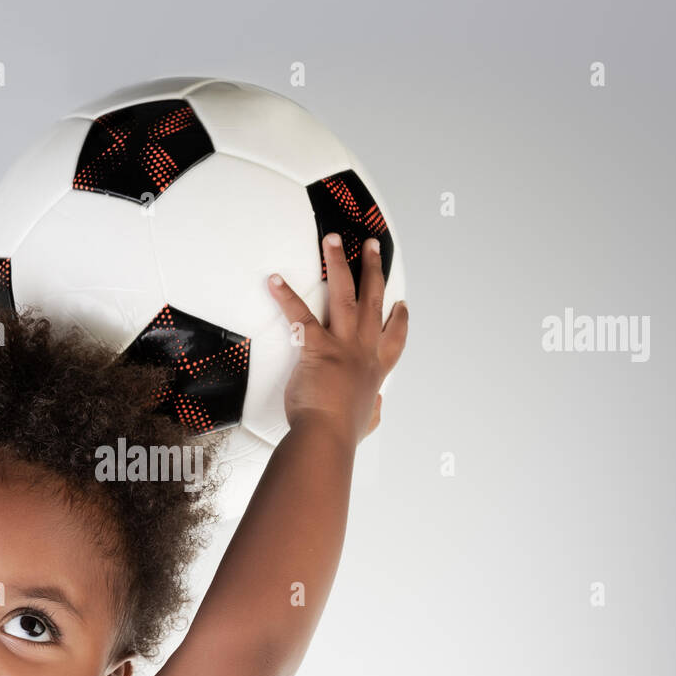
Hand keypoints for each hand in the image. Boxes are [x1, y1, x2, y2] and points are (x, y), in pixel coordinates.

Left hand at [266, 234, 408, 443]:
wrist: (328, 436)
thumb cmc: (343, 433)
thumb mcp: (367, 422)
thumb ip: (373, 411)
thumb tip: (376, 409)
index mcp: (376, 369)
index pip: (395, 337)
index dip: (400, 319)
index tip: (401, 304)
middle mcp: (364, 350)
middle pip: (373, 300)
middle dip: (374, 268)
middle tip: (372, 246)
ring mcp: (343, 345)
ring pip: (345, 294)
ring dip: (339, 264)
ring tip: (333, 240)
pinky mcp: (317, 347)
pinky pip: (300, 315)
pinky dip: (285, 296)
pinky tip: (274, 279)